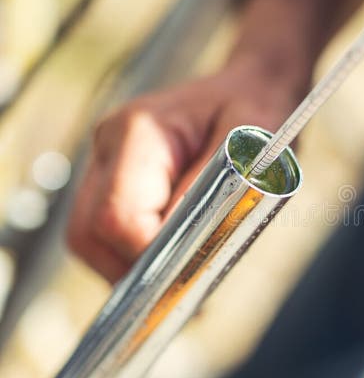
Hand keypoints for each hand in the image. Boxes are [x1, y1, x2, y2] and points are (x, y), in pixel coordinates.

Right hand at [67, 62, 301, 281]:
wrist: (254, 86)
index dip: (148, 256)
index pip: (118, 217)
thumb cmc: (260, 115)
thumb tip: (177, 247)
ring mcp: (104, 161)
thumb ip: (214, 196)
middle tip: (181, 292)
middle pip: (89, 234)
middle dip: (131, 271)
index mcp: (139, 131)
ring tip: (179, 281)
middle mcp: (109, 145)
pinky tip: (171, 263)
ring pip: (89, 239)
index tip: (188, 275)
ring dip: (129, 268)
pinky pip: (104, 233)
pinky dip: (131, 256)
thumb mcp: (254, 152)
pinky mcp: (112, 179)